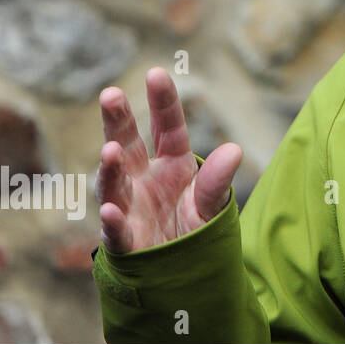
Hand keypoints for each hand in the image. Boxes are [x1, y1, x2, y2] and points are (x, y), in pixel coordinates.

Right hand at [96, 67, 242, 253]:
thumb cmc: (193, 228)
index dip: (162, 102)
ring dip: (110, 169)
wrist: (181, 271)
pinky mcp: (126, 241)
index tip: (156, 73)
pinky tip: (111, 210)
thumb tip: (234, 149)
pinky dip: (113, 222)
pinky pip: (117, 230)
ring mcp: (130, 208)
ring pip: (115, 184)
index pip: (168, 127)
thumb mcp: (212, 202)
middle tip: (110, 94)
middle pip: (128, 144)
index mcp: (172, 163)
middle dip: (118, 121)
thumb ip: (218, 180)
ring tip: (110, 150)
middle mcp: (144, 179)